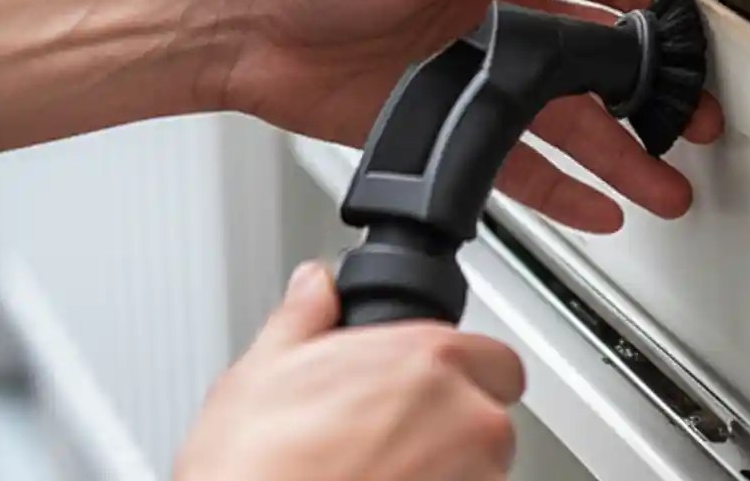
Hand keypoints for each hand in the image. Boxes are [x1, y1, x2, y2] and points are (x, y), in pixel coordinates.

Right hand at [175, 261, 523, 480]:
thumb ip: (303, 317)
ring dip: (450, 468)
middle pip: (489, 414)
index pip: (491, 357)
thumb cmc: (257, 469)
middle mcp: (468, 414)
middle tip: (395, 437)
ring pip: (484, 466)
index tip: (425, 389)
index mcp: (428, 358)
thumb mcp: (262, 372)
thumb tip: (313, 287)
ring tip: (382, 472)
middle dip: (454, 424)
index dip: (457, 373)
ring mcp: (477, 474)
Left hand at [218, 0, 722, 231]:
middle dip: (650, 101)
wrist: (239, 23)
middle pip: (594, 69)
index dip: (648, 15)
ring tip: (664, 186)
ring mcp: (473, 79)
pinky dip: (560, 191)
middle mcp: (495, 22)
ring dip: (618, 158)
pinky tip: (596, 208)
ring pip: (566, 126)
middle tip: (694, 127)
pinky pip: (516, 166)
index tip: (688, 44)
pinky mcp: (445, 126)